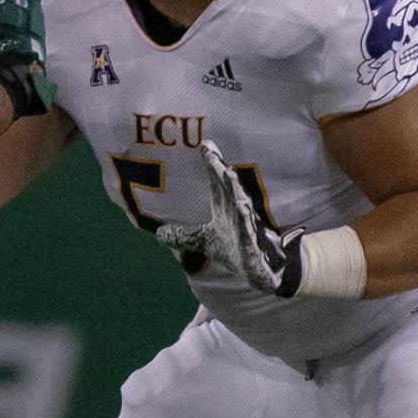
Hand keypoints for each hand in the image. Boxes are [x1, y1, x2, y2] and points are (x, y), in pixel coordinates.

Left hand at [156, 140, 301, 295]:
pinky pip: (250, 231)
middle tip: (212, 152)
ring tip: (230, 173)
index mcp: (226, 208)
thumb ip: (183, 236)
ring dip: (236, 189)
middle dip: (221, 169)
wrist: (259, 271)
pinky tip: (243, 209)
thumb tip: (159, 233)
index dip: (212, 165)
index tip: (205, 145)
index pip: (218, 183)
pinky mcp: (254, 245)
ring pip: (242, 204)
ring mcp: (248, 227)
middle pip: (229, 187)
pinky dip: (247, 221)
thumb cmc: (235, 250)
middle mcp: (238, 213)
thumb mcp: (203, 242)